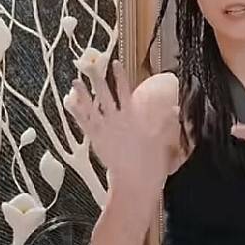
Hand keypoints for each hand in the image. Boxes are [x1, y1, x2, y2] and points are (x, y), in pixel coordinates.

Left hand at [63, 60, 176, 181]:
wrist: (135, 181)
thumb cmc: (150, 163)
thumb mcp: (162, 139)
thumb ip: (165, 121)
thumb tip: (174, 108)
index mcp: (133, 117)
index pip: (125, 91)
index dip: (120, 76)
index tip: (116, 63)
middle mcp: (117, 121)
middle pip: (106, 94)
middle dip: (98, 79)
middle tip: (91, 65)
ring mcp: (105, 130)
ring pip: (91, 107)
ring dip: (83, 94)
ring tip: (76, 81)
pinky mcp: (96, 141)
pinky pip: (84, 124)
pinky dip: (77, 113)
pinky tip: (70, 104)